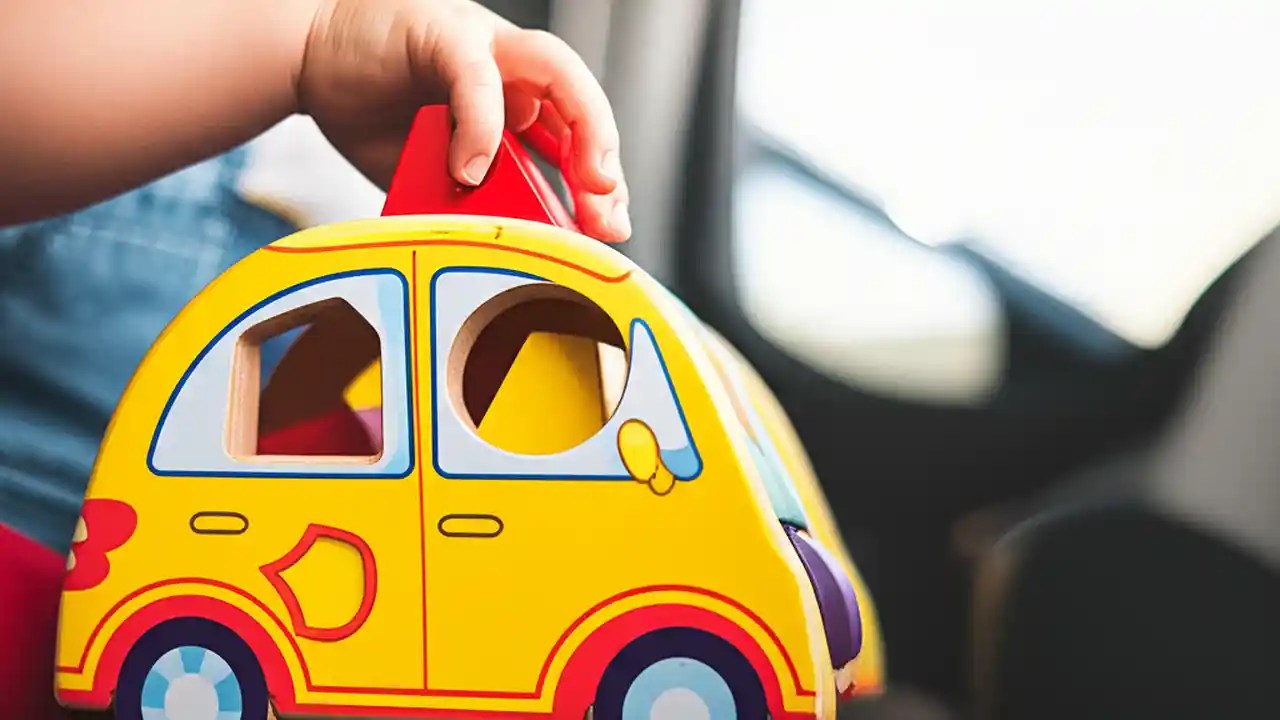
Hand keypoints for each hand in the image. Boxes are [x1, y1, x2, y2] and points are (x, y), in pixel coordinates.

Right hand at [297, 0, 629, 241]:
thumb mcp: (434, 174)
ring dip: (582, 131)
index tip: (609, 228)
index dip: (600, 183)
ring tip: (585, 184)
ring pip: (557, 72)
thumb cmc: (374, 112)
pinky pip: (476, 78)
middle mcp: (513, 68)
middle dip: (604, 164)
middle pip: (584, 106)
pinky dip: (481, 126)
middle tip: (606, 216)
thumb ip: (471, 200)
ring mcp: (484, 44)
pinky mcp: (443, 34)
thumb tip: (506, 249)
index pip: (578, 140)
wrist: (309, 60)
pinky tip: (473, 167)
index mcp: (518, 101)